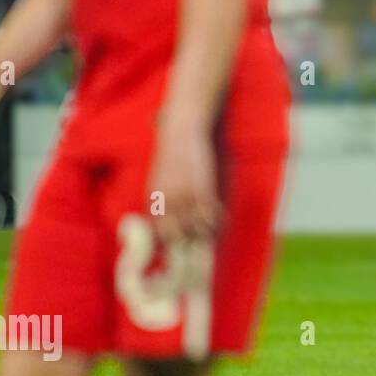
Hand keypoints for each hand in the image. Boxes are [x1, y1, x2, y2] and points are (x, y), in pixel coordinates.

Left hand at [147, 112, 220, 244]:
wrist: (182, 131)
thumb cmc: (172, 153)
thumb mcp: (159, 178)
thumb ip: (161, 198)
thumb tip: (165, 217)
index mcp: (153, 199)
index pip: (157, 232)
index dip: (170, 241)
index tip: (181, 244)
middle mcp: (167, 202)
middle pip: (175, 236)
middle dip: (188, 240)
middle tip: (200, 239)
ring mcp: (185, 197)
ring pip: (195, 229)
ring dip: (206, 232)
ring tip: (213, 229)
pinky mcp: (202, 190)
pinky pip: (211, 216)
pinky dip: (218, 220)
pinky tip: (221, 216)